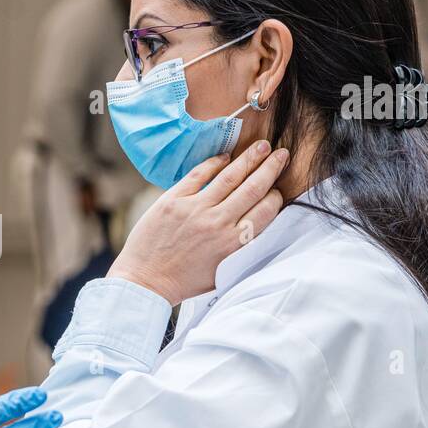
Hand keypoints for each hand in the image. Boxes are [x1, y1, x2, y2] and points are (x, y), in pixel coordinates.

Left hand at [108, 140, 288, 302]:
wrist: (145, 281)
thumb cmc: (184, 281)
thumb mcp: (222, 271)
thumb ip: (241, 249)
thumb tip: (258, 226)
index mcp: (233, 244)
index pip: (265, 211)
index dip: (275, 196)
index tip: (278, 188)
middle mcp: (217, 223)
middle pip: (252, 188)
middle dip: (270, 168)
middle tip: (282, 153)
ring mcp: (194, 209)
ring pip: (229, 176)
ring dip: (249, 159)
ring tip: (262, 145)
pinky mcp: (173, 200)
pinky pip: (199, 174)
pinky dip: (214, 162)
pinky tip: (225, 156)